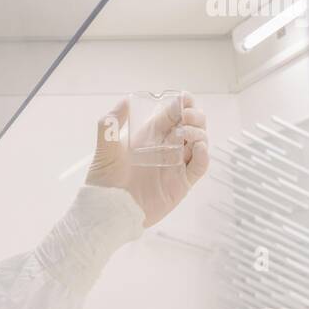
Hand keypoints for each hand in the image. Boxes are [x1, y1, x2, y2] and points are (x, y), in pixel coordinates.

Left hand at [85, 92, 209, 227]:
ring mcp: (175, 165)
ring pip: (199, 143)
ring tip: (187, 132)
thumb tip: (124, 100)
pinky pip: (200, 167)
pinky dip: (205, 156)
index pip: (172, 115)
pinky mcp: (181, 183)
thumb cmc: (104, 180)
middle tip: (187, 116)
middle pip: (191, 126)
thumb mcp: (104, 148)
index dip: (181, 104)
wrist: (108, 210)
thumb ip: (110, 124)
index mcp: (149, 136)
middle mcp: (165, 148)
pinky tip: (199, 149)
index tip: (185, 97)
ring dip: (199, 133)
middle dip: (194, 116)